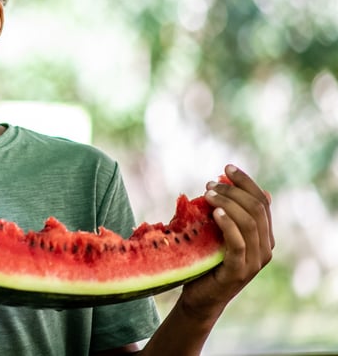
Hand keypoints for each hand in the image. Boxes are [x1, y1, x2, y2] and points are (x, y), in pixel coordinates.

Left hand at [180, 164, 273, 318]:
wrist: (199, 296)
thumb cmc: (207, 261)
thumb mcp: (219, 233)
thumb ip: (229, 214)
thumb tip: (236, 185)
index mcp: (264, 236)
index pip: (262, 201)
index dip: (246, 182)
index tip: (226, 167)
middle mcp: (265, 248)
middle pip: (257, 209)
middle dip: (234, 190)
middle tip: (210, 184)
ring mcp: (255, 261)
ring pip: (249, 223)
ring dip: (228, 203)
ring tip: (208, 193)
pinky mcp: (239, 271)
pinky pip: (238, 243)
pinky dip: (228, 225)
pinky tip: (215, 213)